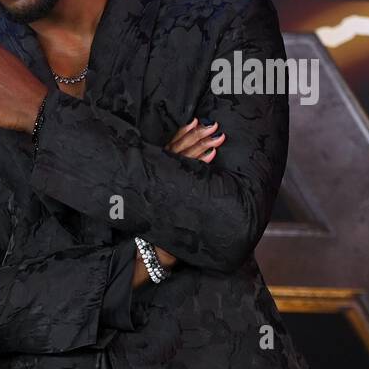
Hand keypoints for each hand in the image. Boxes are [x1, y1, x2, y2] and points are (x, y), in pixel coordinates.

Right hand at [132, 119, 221, 283]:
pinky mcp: (170, 192)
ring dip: (203, 145)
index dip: (184, 133)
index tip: (197, 121)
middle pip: (179, 148)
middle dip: (198, 135)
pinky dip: (201, 163)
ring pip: (184, 157)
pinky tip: (214, 156)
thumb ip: (174, 180)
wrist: (150, 248)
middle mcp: (158, 174)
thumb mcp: (165, 196)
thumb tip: (195, 166)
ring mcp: (164, 182)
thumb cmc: (160, 223)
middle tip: (214, 126)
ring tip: (219, 137)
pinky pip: (188, 174)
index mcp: (157, 171)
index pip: (171, 146)